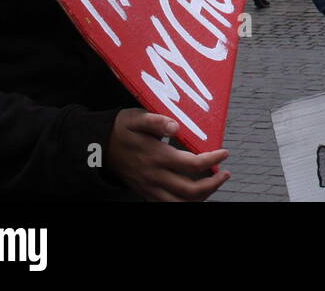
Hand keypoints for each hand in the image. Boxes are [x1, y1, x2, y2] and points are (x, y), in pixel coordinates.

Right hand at [107, 109, 229, 200]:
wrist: (99, 147)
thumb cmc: (121, 130)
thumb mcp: (136, 118)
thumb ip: (156, 121)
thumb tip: (176, 125)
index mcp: (157, 156)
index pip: (192, 164)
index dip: (212, 160)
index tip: (224, 153)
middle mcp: (155, 176)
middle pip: (190, 190)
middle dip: (213, 184)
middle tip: (225, 173)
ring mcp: (150, 187)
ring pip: (181, 203)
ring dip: (202, 196)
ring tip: (215, 184)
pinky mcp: (146, 192)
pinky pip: (169, 205)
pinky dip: (186, 202)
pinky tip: (197, 193)